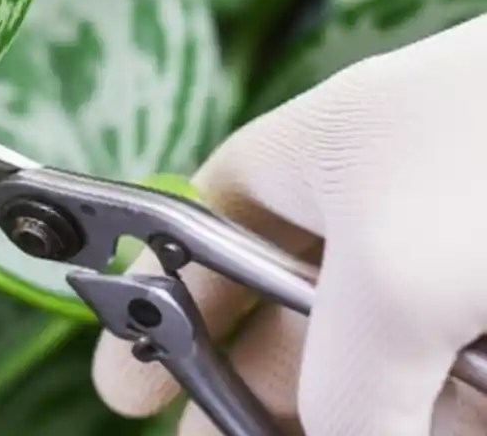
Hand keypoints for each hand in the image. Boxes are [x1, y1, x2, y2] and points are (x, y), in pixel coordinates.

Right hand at [93, 14, 486, 434]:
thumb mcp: (390, 279)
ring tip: (356, 424)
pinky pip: (447, 375)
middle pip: (279, 325)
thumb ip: (338, 387)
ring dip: (355, 414)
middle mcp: (362, 211)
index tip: (129, 387)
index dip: (158, 314)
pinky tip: (440, 415)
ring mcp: (441, 257)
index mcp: (300, 166)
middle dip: (251, 396)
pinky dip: (435, 408)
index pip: (195, 242)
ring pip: (373, 364)